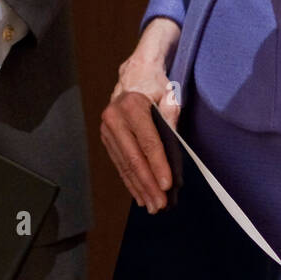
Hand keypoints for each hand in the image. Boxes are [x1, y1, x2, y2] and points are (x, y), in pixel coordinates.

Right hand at [100, 19, 181, 212]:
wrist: (134, 73)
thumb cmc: (156, 85)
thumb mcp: (169, 96)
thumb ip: (171, 118)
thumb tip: (175, 147)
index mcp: (131, 105)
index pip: (147, 142)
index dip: (158, 165)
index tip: (167, 186)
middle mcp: (114, 117)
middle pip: (134, 157)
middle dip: (147, 184)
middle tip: (159, 205)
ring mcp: (107, 128)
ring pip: (125, 163)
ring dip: (138, 187)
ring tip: (151, 206)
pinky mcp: (106, 136)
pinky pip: (119, 162)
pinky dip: (129, 180)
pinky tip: (138, 194)